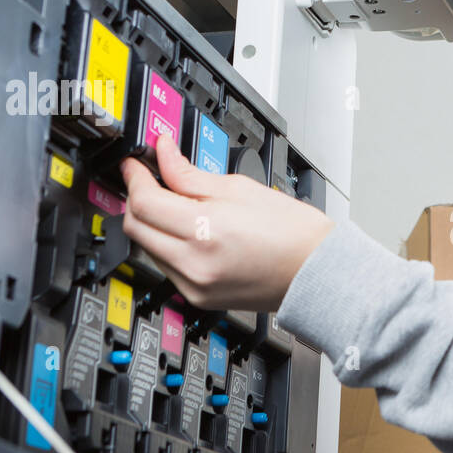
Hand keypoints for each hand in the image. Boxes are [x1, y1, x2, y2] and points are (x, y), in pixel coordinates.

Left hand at [119, 132, 334, 312]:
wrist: (317, 272)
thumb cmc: (293, 232)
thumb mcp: (240, 188)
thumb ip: (191, 174)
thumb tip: (163, 154)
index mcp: (205, 230)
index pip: (145, 201)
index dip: (135, 176)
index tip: (136, 163)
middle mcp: (194, 264)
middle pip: (136, 226)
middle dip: (137, 197)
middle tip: (149, 178)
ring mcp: (194, 285)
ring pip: (148, 246)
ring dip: (151, 222)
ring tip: (174, 204)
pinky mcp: (197, 297)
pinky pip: (166, 266)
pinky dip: (167, 244)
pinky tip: (187, 231)